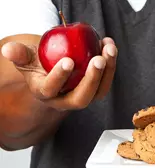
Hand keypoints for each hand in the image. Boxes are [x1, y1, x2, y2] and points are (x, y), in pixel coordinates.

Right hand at [1, 37, 116, 110]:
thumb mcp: (27, 59)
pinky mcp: (96, 90)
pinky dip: (111, 64)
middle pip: (81, 98)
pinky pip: (106, 81)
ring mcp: (83, 96)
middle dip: (91, 79)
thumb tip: (8, 50)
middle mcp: (65, 100)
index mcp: (45, 94)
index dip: (59, 77)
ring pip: (99, 91)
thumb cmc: (40, 66)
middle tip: (98, 59)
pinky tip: (109, 46)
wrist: (55, 72)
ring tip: (109, 48)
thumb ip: (20, 55)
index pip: (51, 89)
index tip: (68, 61)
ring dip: (108, 70)